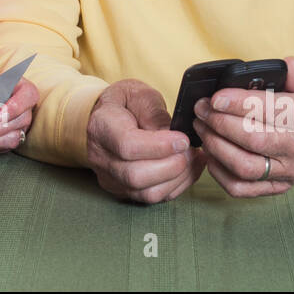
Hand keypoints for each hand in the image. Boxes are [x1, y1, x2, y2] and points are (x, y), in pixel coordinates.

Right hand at [86, 79, 204, 202]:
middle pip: (136, 175)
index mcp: (101, 126)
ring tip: (193, 158)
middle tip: (190, 149)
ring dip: (178, 178)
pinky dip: (177, 186)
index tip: (183, 139)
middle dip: (172, 165)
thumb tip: (173, 138)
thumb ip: (155, 114)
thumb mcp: (141, 95)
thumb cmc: (127, 102)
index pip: (127, 145)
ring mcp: (110, 177)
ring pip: (146, 193)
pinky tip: (188, 168)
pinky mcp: (123, 190)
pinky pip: (153, 198)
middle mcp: (100, 156)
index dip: (159, 146)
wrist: (110, 117)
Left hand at [192, 56, 293, 197]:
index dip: (238, 103)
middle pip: (253, 139)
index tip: (215, 97)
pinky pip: (241, 188)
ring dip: (215, 146)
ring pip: (244, 167)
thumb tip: (287, 64)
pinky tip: (210, 152)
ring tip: (202, 126)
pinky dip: (219, 172)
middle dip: (220, 122)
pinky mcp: (278, 186)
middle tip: (202, 108)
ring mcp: (290, 171)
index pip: (271, 111)